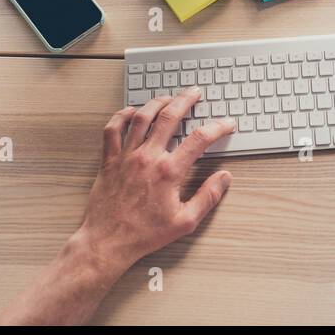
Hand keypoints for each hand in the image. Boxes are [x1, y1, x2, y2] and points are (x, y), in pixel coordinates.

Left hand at [0, 86, 233, 323]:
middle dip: (185, 100)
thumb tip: (224, 178)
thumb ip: (208, 197)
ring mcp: (126, 156)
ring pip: (141, 117)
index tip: (227, 124)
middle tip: (195, 92)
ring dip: (157, 102)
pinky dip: (121, 116)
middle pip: (169, 117)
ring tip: (168, 97)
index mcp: (168, 172)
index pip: (199, 140)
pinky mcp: (109, 160)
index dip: (217, 127)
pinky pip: (112, 129)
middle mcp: (147, 158)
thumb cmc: (144, 234)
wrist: (108, 242)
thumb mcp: (185, 222)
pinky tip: (131, 112)